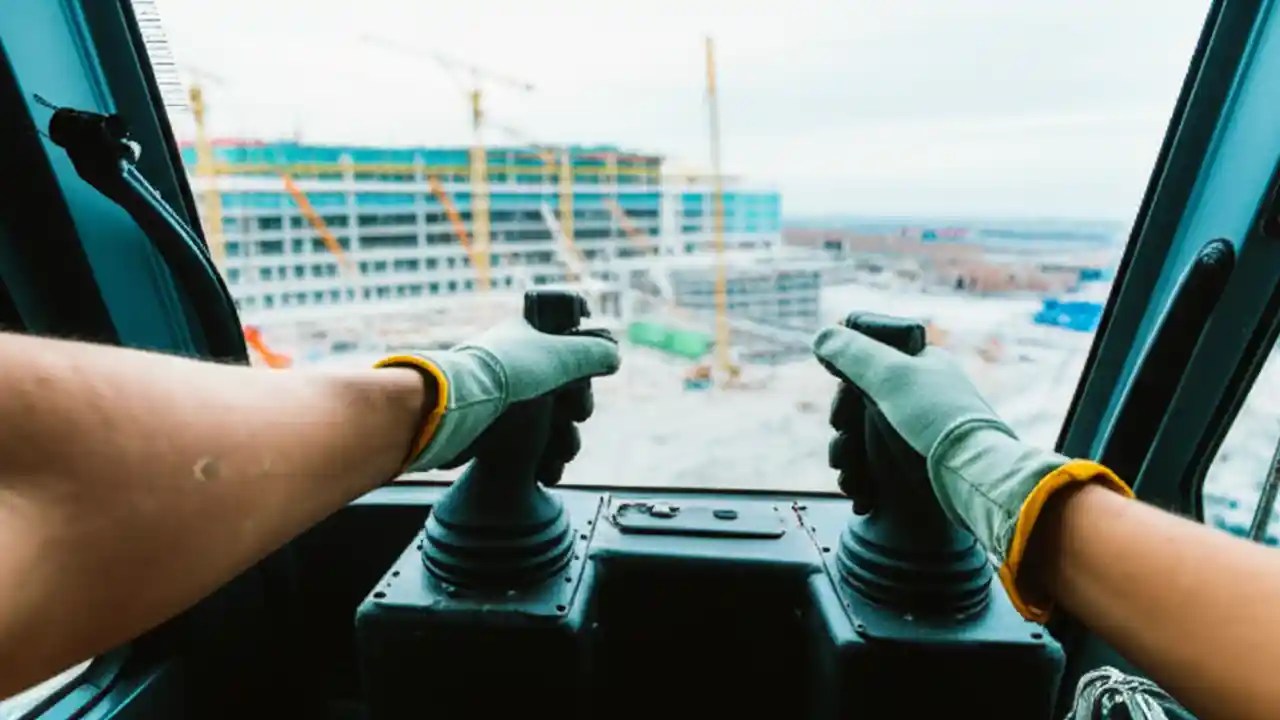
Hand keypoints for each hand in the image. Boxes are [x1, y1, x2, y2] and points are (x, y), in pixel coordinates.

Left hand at [379, 318, 620, 471]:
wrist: (454, 410)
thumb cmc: (505, 373)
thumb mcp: (560, 354)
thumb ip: (594, 353)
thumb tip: (613, 356)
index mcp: (527, 339)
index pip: (567, 351)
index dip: (582, 370)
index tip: (582, 380)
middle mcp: (517, 369)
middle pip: (565, 393)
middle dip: (576, 410)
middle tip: (571, 413)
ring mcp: (507, 403)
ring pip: (552, 426)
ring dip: (564, 442)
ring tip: (559, 451)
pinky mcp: (496, 435)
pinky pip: (532, 451)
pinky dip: (544, 462)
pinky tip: (547, 470)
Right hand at [812, 323, 1066, 563]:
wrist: (973, 474)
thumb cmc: (935, 418)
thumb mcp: (890, 374)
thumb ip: (851, 352)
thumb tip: (821, 335)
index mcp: (919, 364)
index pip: (869, 362)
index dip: (847, 382)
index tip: (843, 398)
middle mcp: (919, 393)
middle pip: (860, 402)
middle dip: (843, 424)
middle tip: (844, 435)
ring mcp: (918, 430)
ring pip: (863, 437)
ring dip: (846, 455)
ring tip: (848, 472)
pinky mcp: (917, 464)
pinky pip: (876, 466)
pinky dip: (861, 477)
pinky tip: (858, 490)